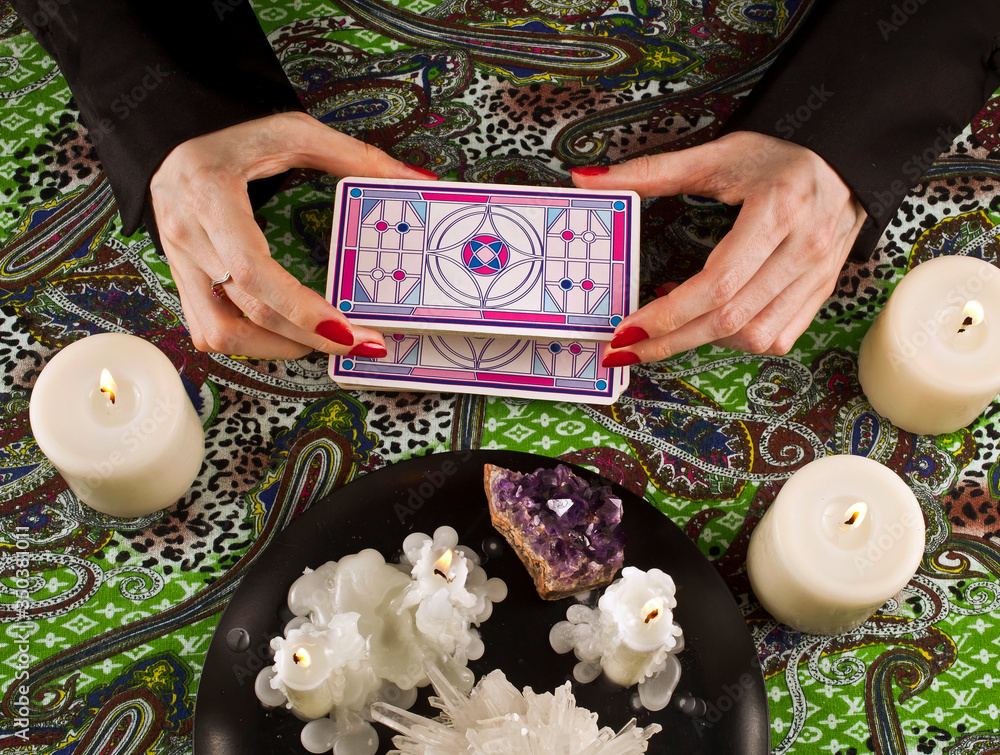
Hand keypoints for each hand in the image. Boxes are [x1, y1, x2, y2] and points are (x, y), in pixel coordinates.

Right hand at [150, 111, 438, 358]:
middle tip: (357, 344)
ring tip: (322, 343)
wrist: (174, 136)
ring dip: (275, 348)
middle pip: (244, 311)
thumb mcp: (296, 132)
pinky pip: (208, 329)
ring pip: (218, 333)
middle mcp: (186, 234)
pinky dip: (250, 342)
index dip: (301, 311)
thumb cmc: (236, 135)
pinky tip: (286, 335)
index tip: (346, 331)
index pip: (253, 271)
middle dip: (306, 339)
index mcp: (209, 194)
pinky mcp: (179, 278)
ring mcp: (177, 261)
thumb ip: (357, 157)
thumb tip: (415, 179)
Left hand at [569, 131, 866, 365]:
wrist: (846, 156)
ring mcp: (817, 276)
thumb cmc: (781, 152)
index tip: (627, 330)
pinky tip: (711, 323)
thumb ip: (650, 171)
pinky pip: (777, 337)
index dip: (668, 315)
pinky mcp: (822, 291)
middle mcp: (803, 250)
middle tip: (627, 350)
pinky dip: (737, 339)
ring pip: (755, 335)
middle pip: (730, 319)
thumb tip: (587, 178)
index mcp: (778, 212)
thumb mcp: (716, 155)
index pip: (717, 285)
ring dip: (704, 341)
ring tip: (666, 331)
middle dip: (670, 341)